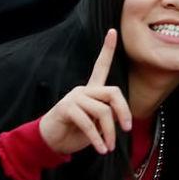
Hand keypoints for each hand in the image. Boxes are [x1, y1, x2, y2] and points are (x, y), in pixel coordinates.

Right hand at [38, 29, 131, 154]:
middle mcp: (83, 90)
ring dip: (109, 133)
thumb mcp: (98, 123)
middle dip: (124, 112)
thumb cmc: (77, 132)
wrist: (51, 142)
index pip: (101, 66)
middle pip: (113, 93)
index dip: (107, 49)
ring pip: (103, 111)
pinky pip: (89, 122)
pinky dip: (97, 138)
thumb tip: (123, 121)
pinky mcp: (66, 109)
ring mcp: (74, 98)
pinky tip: (101, 149)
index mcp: (92, 90)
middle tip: (126, 129)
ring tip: (109, 147)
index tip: (113, 31)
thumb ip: (109, 116)